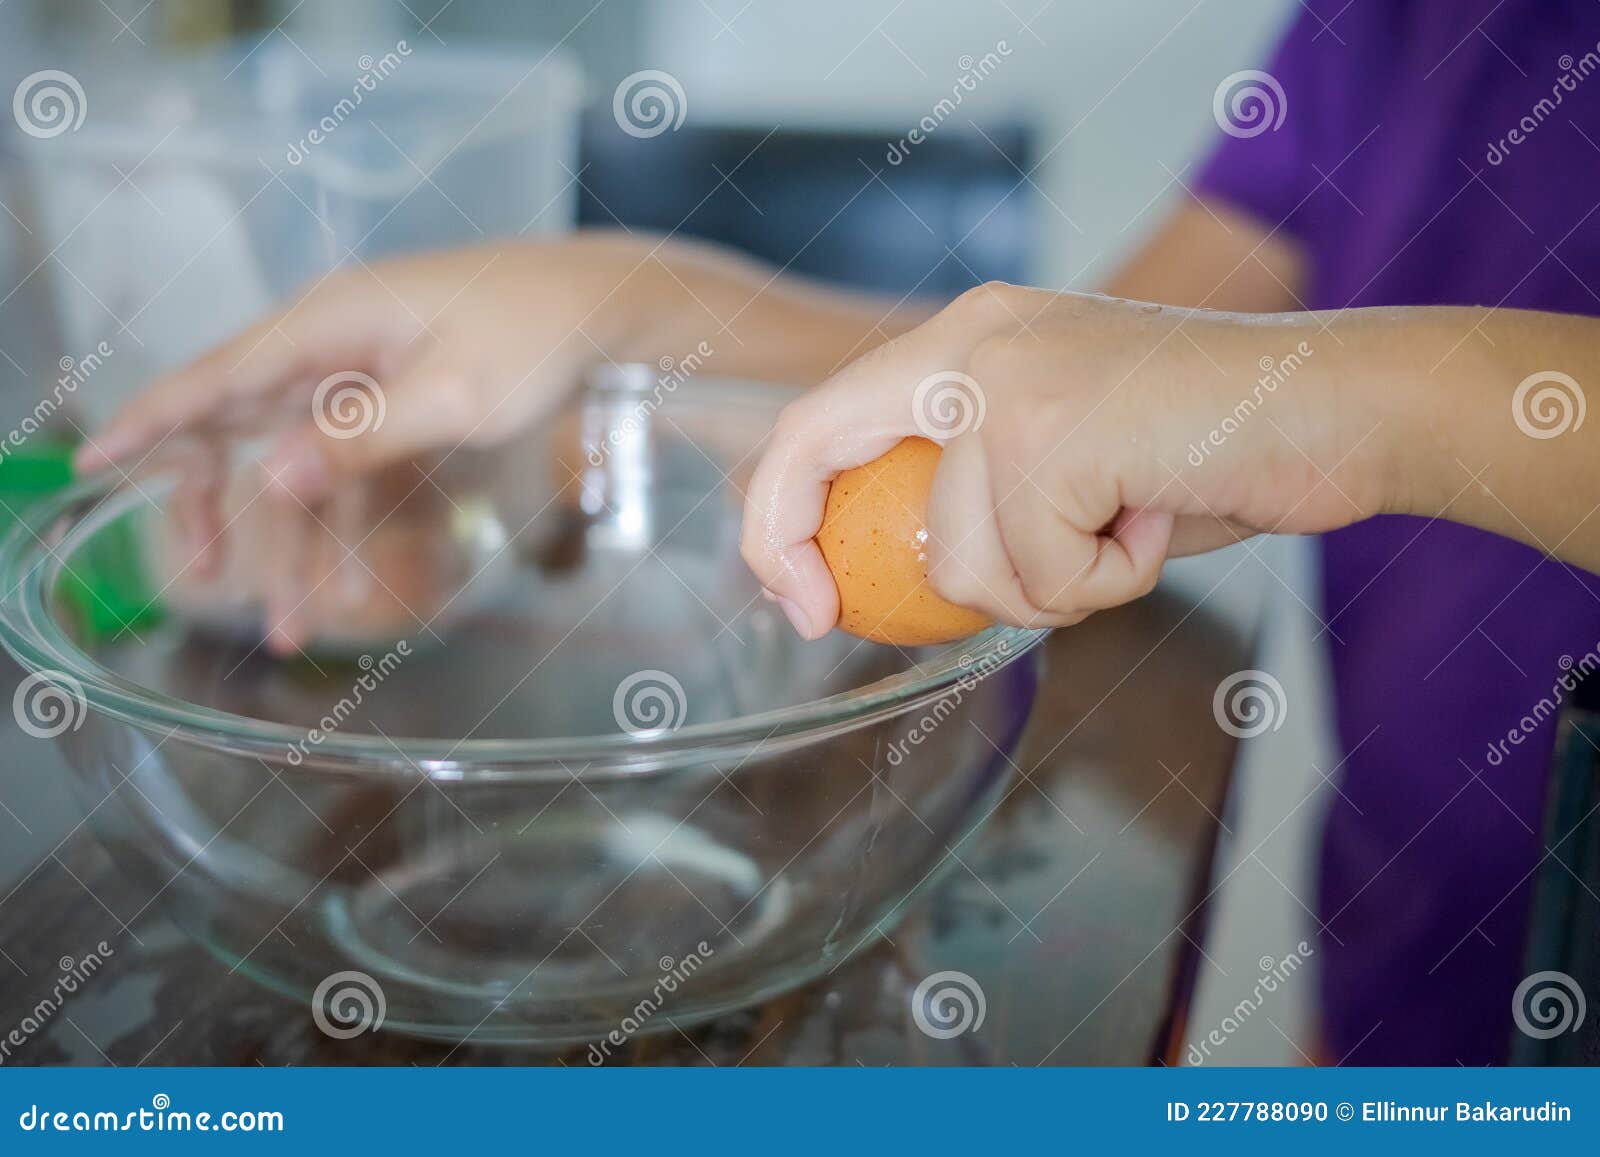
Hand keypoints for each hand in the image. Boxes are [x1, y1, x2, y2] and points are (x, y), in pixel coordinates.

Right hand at [76, 232, 932, 652]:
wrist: (623, 313)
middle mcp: (346, 342)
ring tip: (297, 623)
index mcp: (337, 321)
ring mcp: (381, 372)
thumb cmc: (544, 338)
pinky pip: (361, 470)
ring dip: (299, 540)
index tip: (95, 462)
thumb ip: (357, 438)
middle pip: (252, 426)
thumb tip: (268, 474)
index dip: (155, 422)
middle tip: (201, 573)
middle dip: (223, 505)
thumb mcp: (454, 398)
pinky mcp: (417, 403)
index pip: (221, 375)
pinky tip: (353, 584)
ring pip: (310, 463)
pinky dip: (353, 526)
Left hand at [741, 284, 1397, 637]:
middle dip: (792, 551)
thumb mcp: (1069, 459)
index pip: (821, 418)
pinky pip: (1042, 575)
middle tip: (820, 620)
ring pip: (963, 560)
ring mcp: (1007, 377)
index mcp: (968, 339)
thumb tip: (907, 574)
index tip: (799, 593)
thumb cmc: (1214, 447)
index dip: (780, 510)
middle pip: (817, 449)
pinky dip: (1108, 581)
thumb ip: (982, 491)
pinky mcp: (1052, 428)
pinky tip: (1158, 518)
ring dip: (1051, 586)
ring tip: (1125, 526)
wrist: (1342, 404)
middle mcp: (974, 339)